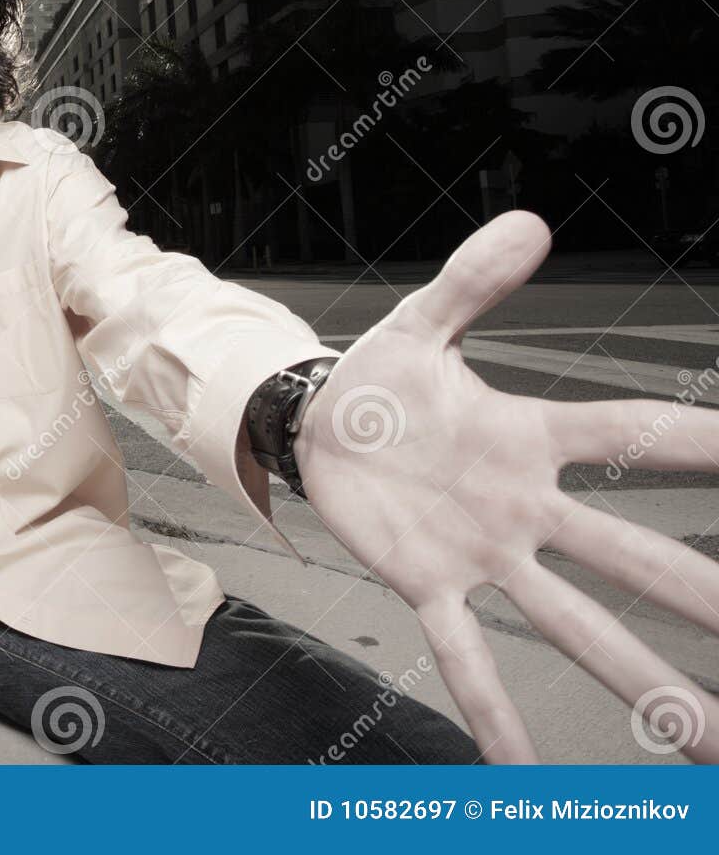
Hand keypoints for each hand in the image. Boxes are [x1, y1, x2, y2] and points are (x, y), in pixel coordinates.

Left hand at [293, 210, 718, 762]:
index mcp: (531, 436)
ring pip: (574, 624)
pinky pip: (469, 655)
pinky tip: (522, 773)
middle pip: (634, 554)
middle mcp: (526, 507)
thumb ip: (474, 282)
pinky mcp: (429, 585)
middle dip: (708, 595)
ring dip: (641, 682)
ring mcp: (484, 554)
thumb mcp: (423, 323)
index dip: (709, 445)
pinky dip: (496, 712)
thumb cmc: (385, 381)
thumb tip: (529, 225)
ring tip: (703, 741)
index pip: (639, 435)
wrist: (317, 426)